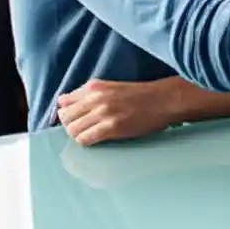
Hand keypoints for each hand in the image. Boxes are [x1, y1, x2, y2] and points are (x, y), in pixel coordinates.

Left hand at [56, 79, 179, 146]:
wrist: (166, 100)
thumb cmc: (143, 95)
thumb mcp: (113, 88)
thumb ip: (91, 94)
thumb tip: (66, 105)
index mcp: (95, 86)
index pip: (63, 102)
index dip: (67, 113)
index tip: (75, 118)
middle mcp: (95, 98)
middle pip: (65, 117)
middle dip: (71, 125)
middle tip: (85, 128)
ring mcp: (103, 112)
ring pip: (72, 130)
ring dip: (79, 135)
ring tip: (92, 135)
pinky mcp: (111, 127)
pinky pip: (85, 139)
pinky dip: (87, 142)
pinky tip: (97, 140)